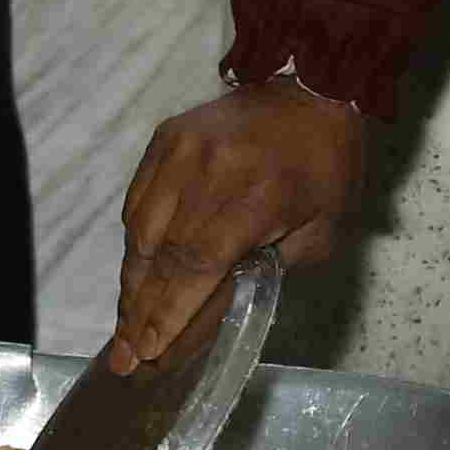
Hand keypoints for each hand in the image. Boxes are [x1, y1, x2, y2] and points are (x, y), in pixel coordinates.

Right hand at [114, 77, 361, 371]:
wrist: (312, 92)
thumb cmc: (325, 171)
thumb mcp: (318, 235)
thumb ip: (263, 276)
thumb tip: (206, 320)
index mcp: (256, 197)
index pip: (196, 267)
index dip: (168, 315)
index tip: (147, 353)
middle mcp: (209, 172)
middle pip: (161, 256)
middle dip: (140, 313)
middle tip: (124, 358)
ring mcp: (181, 151)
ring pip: (140, 231)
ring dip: (132, 284)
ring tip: (126, 326)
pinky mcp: (165, 140)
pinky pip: (138, 201)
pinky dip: (135, 242)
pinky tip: (137, 275)